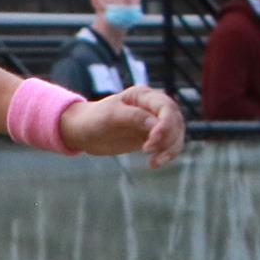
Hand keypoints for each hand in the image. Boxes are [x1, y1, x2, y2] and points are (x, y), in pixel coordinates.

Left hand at [59, 85, 184, 168]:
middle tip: (147, 150)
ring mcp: (155, 122)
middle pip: (176, 122)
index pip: (166, 107)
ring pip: (176, 135)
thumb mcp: (110, 116)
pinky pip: (169, 145)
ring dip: (170, 149)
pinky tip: (154, 163)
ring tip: (154, 162)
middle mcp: (153, 107)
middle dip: (168, 138)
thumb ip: (133, 117)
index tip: (152, 140)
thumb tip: (156, 125)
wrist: (83, 131)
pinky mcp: (153, 137)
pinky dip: (167, 154)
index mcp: (144, 95)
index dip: (166, 124)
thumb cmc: (94, 119)